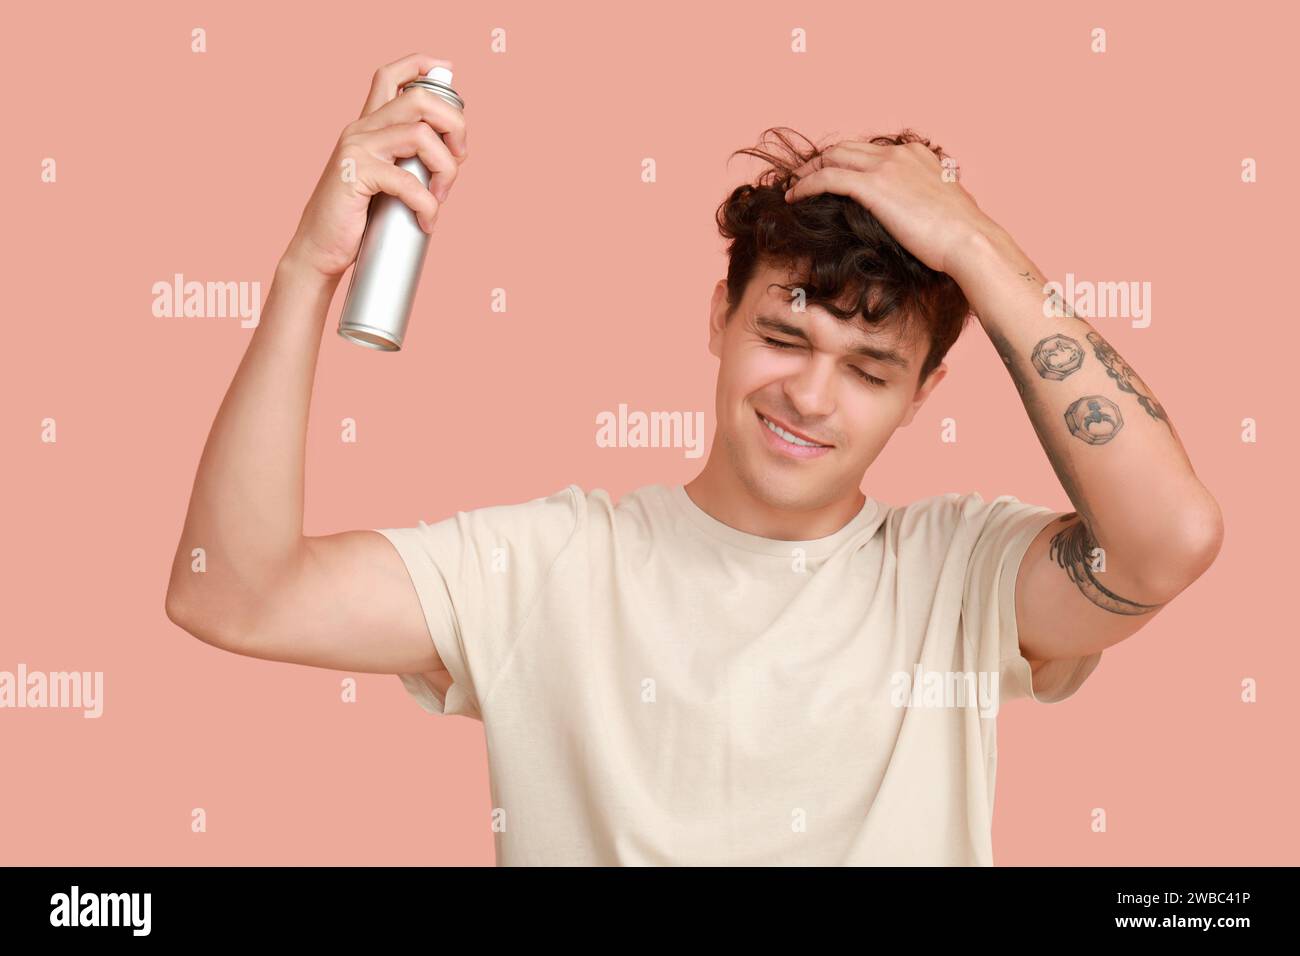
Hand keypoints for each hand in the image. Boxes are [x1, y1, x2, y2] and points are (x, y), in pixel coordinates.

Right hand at [284, 52, 468, 279]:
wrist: (319, 247)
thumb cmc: (356, 219)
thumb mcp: (383, 180)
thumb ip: (406, 161)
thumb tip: (451, 159)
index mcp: (367, 126)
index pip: (389, 75)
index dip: (421, 64)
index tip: (448, 69)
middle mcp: (361, 129)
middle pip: (420, 98)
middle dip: (454, 124)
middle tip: (459, 159)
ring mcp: (357, 148)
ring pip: (420, 134)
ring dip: (445, 167)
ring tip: (442, 197)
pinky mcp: (356, 174)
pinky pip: (409, 182)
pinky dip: (428, 205)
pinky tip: (428, 222)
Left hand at [783, 139, 998, 275]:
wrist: (969, 240)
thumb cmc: (960, 234)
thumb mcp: (943, 205)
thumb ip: (924, 199)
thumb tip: (916, 213)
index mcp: (915, 154)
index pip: (868, 150)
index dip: (843, 161)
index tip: (829, 175)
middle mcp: (898, 153)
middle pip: (845, 148)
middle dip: (819, 161)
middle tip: (801, 179)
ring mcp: (886, 167)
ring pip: (832, 158)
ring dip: (808, 171)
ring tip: (793, 188)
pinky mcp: (874, 186)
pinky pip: (828, 178)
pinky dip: (806, 185)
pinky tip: (793, 197)